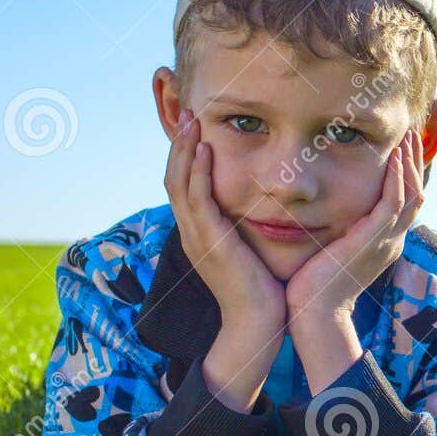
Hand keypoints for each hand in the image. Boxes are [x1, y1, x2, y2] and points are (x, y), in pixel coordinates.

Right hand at [165, 109, 286, 404]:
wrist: (260, 323)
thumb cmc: (262, 288)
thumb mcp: (248, 249)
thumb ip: (244, 225)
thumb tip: (257, 204)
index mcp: (200, 232)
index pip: (183, 184)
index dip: (185, 154)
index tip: (195, 126)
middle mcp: (192, 232)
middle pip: (173, 178)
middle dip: (179, 144)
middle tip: (186, 112)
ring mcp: (197, 237)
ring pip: (179, 184)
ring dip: (184, 150)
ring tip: (191, 121)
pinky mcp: (209, 243)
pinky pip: (196, 200)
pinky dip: (197, 173)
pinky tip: (204, 150)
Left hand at [286, 127, 424, 322]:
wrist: (315, 314)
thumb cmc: (313, 289)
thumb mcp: (331, 253)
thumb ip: (336, 232)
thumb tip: (321, 215)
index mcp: (384, 243)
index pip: (404, 202)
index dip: (406, 173)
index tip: (400, 148)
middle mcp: (392, 241)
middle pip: (415, 193)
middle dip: (414, 161)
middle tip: (411, 132)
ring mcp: (387, 241)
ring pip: (411, 194)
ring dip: (410, 162)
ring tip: (407, 135)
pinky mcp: (374, 240)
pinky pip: (394, 202)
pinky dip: (397, 177)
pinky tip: (394, 156)